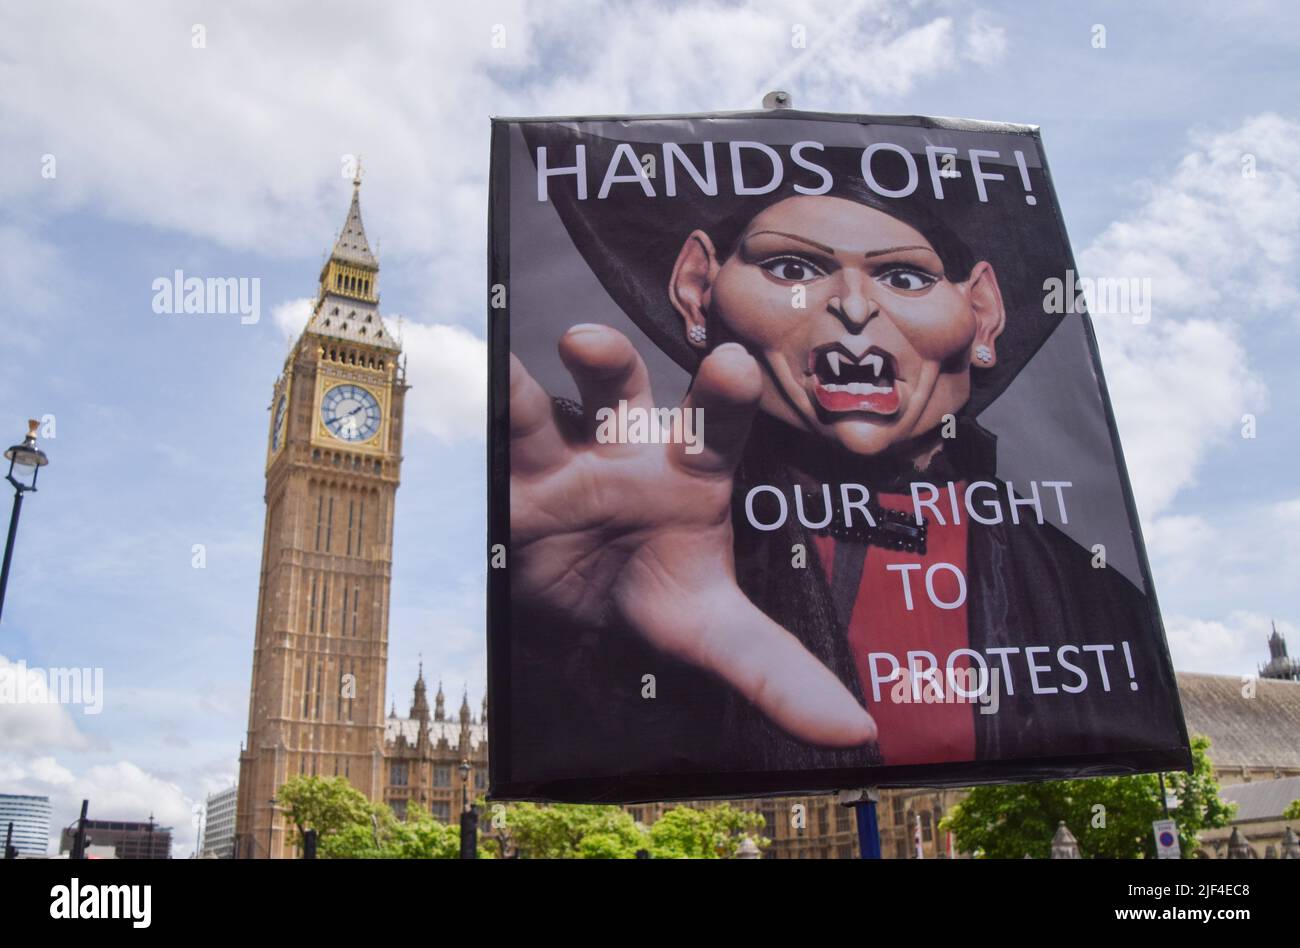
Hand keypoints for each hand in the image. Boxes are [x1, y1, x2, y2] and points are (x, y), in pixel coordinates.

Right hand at [509, 324, 875, 747]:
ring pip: (566, 398)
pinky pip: (507, 428)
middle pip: (633, 394)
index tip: (735, 366)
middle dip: (619, 363)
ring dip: (562, 371)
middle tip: (610, 344)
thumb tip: (856, 733)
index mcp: (691, 473)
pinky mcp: (520, 471)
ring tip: (570, 346)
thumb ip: (778, 670)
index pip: (716, 430)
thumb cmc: (653, 593)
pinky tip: (487, 372)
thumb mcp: (711, 632)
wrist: (574, 606)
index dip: (724, 399)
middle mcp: (635, 447)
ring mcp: (575, 452)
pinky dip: (497, 398)